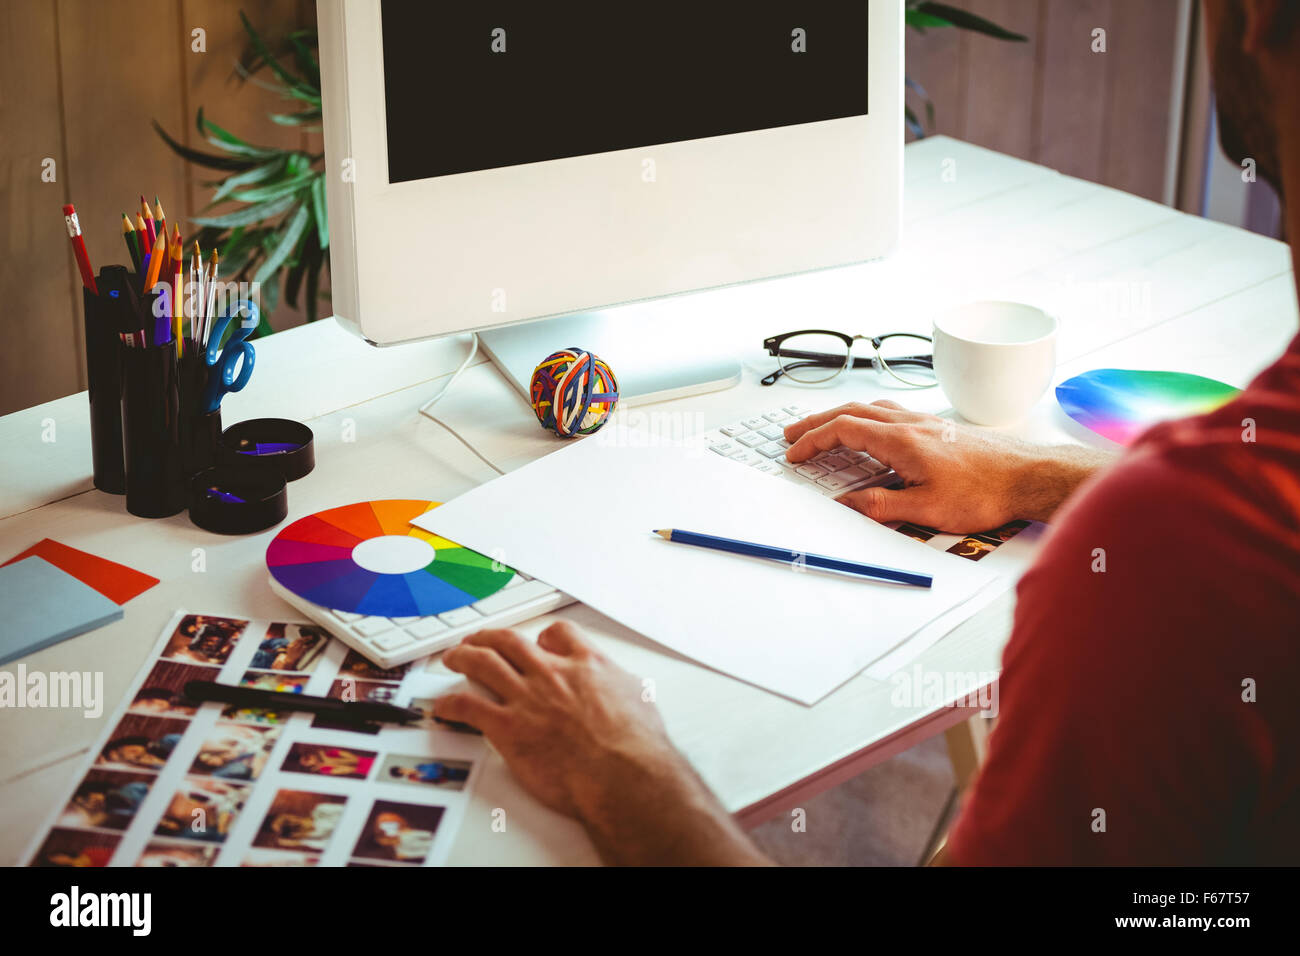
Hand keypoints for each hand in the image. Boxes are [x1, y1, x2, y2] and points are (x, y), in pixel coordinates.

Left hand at [436, 622, 676, 817]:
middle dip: (491, 637)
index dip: (544, 637)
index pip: (558, 634)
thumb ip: (620, 686)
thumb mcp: (638, 700)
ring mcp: (527, 699)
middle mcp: (552, 674)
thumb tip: (622, 689)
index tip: (538, 642)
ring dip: (463, 656)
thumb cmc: (636, 747)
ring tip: (454, 657)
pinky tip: (444, 707)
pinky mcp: (508, 728)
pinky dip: (451, 704)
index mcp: (586, 664)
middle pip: (511, 642)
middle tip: (481, 640)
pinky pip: (469, 706)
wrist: (623, 776)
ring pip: (483, 663)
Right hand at [784, 401, 1112, 531]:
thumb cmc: (985, 491)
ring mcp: (925, 422)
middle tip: (792, 433)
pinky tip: (871, 430)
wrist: (1028, 475)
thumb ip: (880, 506)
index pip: (842, 430)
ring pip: (871, 408)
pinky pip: (891, 412)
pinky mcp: (938, 427)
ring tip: (824, 428)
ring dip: (840, 415)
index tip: (793, 453)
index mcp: (901, 440)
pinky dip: (866, 416)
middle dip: (816, 422)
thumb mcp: (926, 510)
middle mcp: (910, 423)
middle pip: (850, 411)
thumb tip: (845, 504)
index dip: (812, 440)